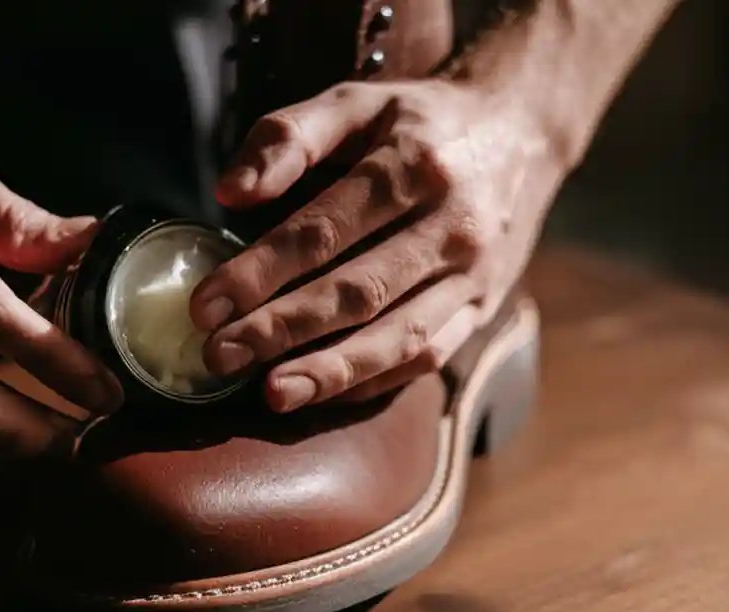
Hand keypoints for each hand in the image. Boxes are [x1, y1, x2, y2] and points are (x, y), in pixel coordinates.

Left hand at [190, 79, 563, 410]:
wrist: (522, 131)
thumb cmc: (421, 120)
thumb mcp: (357, 102)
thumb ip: (289, 136)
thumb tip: (230, 193)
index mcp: (414, 165)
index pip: (324, 230)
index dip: (261, 271)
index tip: (206, 304)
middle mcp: (451, 225)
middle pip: (358, 291)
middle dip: (282, 329)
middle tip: (220, 355)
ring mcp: (474, 275)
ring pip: (400, 337)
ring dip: (332, 371)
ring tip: (271, 393)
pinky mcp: (484, 308)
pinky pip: (429, 357)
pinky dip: (374, 381)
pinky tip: (323, 393)